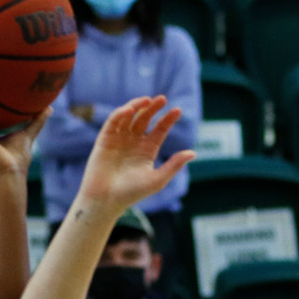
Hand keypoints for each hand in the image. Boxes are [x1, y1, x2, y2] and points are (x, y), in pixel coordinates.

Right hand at [74, 97, 194, 212]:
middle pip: (145, 119)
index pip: (160, 129)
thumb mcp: (157, 179)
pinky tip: (129, 110)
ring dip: (137, 106)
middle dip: (153, 108)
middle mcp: (134, 142)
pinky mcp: (105, 139)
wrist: (106, 200)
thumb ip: (174, 165)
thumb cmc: (132, 193)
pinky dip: (121, 114)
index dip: (168, 119)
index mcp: (147, 150)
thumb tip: (193, 153)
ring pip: (130, 116)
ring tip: (147, 100)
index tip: (177, 111)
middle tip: (162, 99)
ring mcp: (119, 139)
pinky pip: (113, 122)